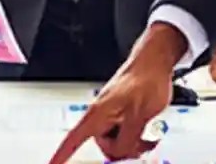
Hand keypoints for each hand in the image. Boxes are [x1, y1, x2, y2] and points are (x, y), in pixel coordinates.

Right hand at [49, 56, 172, 162]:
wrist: (154, 61)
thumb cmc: (146, 79)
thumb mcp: (140, 115)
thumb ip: (127, 138)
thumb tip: (119, 153)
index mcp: (98, 114)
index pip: (73, 140)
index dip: (61, 155)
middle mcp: (102, 114)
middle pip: (104, 146)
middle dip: (122, 151)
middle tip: (141, 146)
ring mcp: (112, 113)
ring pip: (116, 140)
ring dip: (132, 143)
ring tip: (148, 137)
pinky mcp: (122, 113)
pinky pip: (124, 133)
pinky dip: (135, 137)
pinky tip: (147, 133)